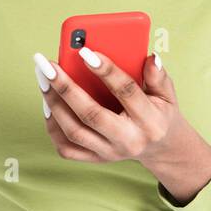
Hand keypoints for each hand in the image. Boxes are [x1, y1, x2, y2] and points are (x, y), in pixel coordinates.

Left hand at [32, 48, 181, 164]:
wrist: (161, 149)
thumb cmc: (160, 113)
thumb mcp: (167, 93)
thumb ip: (158, 76)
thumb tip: (150, 57)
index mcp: (149, 120)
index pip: (126, 92)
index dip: (106, 71)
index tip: (85, 51)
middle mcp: (128, 140)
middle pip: (91, 114)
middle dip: (66, 88)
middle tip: (47, 66)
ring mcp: (110, 153)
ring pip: (74, 132)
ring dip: (54, 104)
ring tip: (43, 79)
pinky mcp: (96, 159)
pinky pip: (67, 148)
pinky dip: (53, 127)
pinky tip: (47, 104)